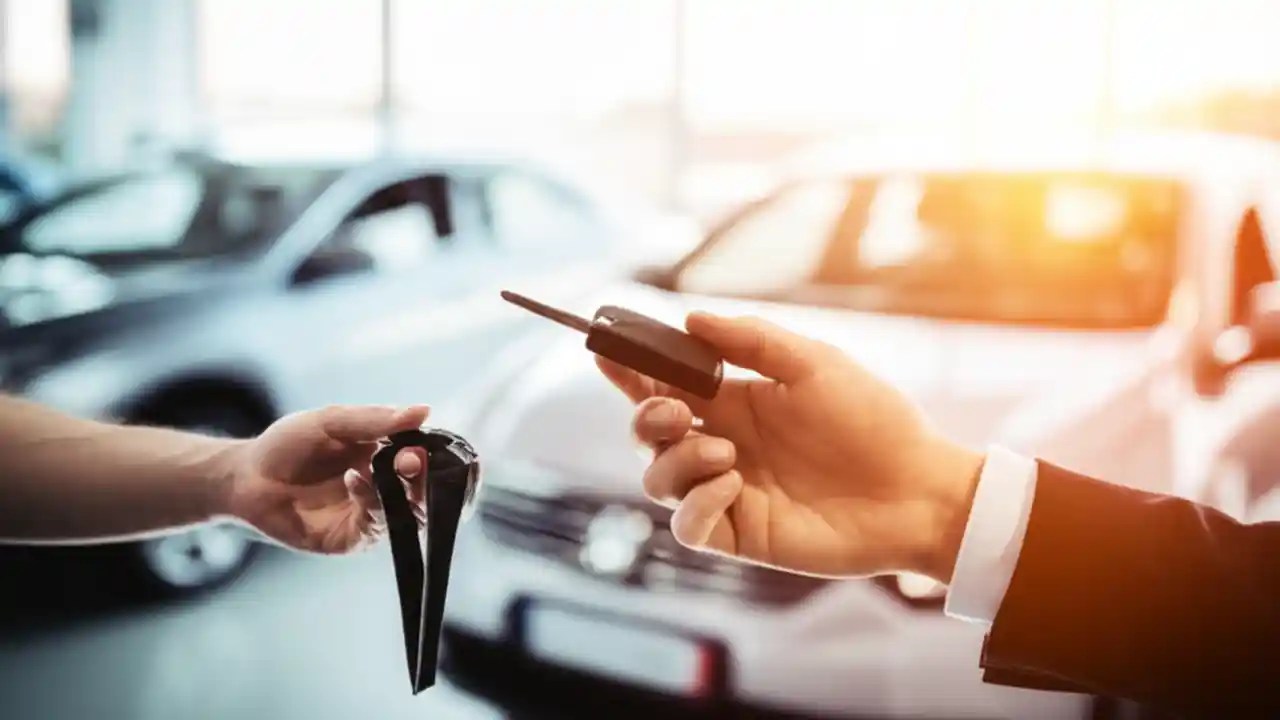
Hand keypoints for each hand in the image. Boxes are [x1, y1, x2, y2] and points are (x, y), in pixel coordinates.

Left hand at [225, 405, 429, 553]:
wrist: (244, 478)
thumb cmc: (285, 446)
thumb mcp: (331, 421)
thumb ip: (375, 419)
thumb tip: (423, 411)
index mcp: (386, 457)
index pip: (427, 460)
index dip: (437, 455)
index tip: (431, 444)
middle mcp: (385, 489)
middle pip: (426, 491)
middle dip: (425, 476)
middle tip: (412, 459)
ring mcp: (370, 516)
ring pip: (409, 512)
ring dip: (405, 490)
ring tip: (390, 466)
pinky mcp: (352, 538)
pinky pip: (377, 525)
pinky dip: (372, 500)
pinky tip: (354, 479)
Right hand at [598, 313, 984, 581]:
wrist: (917, 490)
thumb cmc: (874, 421)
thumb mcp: (814, 364)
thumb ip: (751, 341)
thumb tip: (689, 320)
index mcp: (736, 402)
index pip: (667, 384)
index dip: (631, 370)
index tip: (604, 348)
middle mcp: (724, 445)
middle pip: (647, 434)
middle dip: (643, 418)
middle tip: (674, 410)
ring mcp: (729, 492)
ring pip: (657, 479)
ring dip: (676, 459)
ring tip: (725, 452)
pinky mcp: (741, 534)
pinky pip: (687, 525)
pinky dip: (696, 502)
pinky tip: (732, 485)